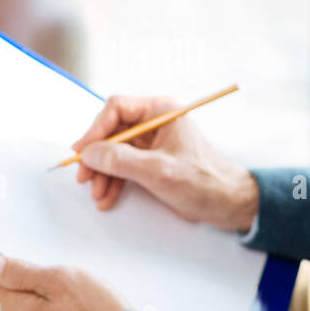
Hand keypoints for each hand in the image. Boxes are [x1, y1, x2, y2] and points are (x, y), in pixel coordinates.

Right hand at [70, 95, 259, 232]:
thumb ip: (121, 160)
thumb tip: (89, 153)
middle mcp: (154, 122)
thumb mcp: (157, 171)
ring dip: (103, 173)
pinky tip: (107, 197)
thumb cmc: (203, 181)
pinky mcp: (151, 160)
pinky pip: (123, 166)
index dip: (96, 129)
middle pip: (112, 132)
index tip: (83, 151)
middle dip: (97, 157)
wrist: (226, 202)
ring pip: (115, 151)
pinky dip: (113, 181)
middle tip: (84, 177)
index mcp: (161, 111)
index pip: (117, 108)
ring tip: (97, 194)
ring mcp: (152, 142)